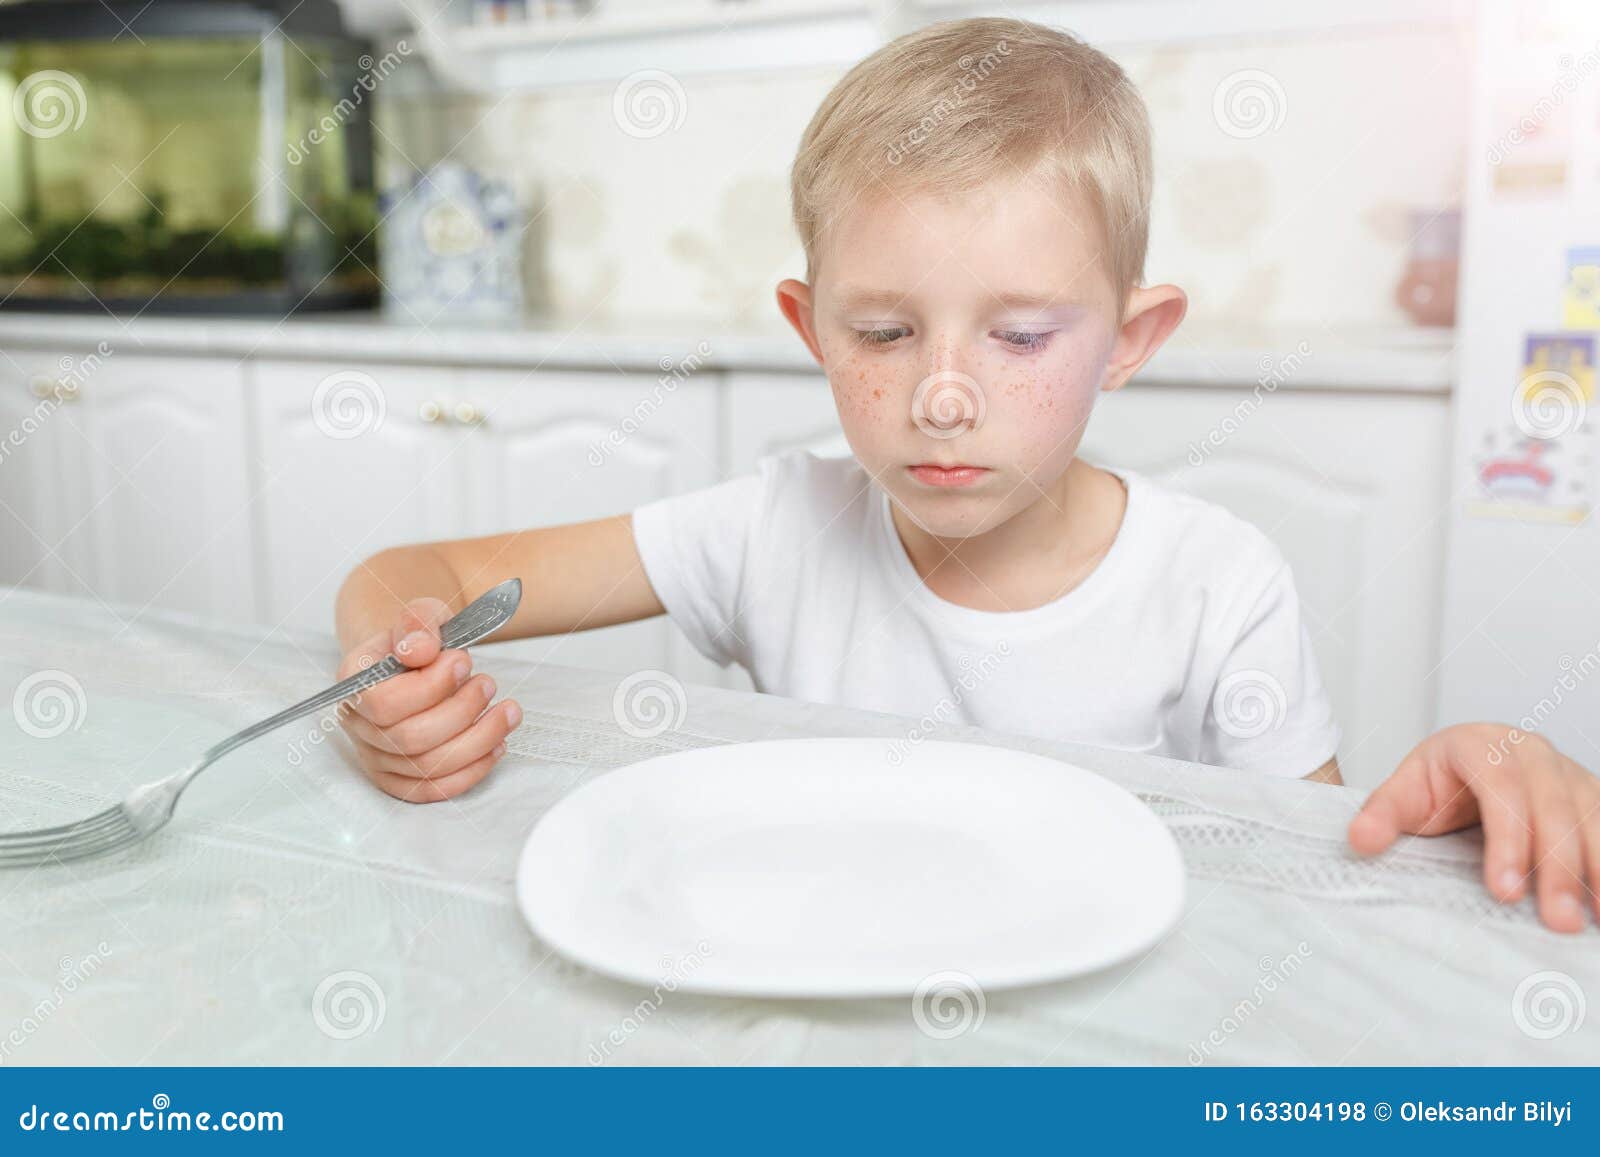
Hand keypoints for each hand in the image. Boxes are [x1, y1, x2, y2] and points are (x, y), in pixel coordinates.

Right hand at [336, 598, 521, 802]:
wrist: (415, 660)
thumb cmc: (418, 640)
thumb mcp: (421, 616)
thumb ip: (419, 623)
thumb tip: (420, 650)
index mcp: (353, 685)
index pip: (383, 703)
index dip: (430, 688)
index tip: (463, 662)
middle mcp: (359, 726)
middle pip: (409, 740)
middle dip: (461, 712)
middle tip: (488, 684)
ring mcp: (377, 758)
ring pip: (427, 768)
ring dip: (478, 740)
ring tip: (508, 711)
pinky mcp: (401, 780)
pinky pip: (435, 789)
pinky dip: (473, 770)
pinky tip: (499, 743)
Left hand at [1348, 723, 1597, 932]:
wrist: (1468, 765)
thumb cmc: (1439, 782)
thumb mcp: (1405, 793)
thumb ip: (1383, 815)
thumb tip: (1360, 841)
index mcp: (1480, 745)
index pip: (1501, 787)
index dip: (1508, 840)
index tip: (1505, 892)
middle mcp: (1531, 753)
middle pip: (1553, 806)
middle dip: (1556, 866)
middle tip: (1556, 919)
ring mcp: (1567, 772)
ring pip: (1592, 816)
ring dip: (1595, 869)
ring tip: (1595, 919)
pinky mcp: (1591, 796)